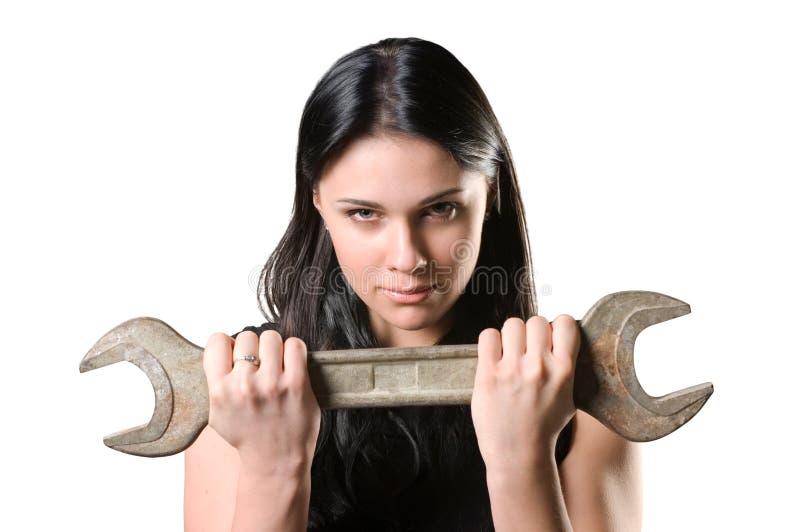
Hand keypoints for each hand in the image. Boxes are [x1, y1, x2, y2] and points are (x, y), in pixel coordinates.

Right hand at [203, 330, 320, 477]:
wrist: (275, 461)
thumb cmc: (248, 435)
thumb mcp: (218, 413)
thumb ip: (216, 381)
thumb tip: (222, 348)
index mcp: (220, 391)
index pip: (217, 341)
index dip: (227, 345)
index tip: (234, 356)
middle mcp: (244, 385)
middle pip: (246, 337)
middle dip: (252, 349)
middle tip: (258, 366)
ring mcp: (272, 383)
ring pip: (270, 337)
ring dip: (274, 348)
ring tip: (275, 366)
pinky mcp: (298, 384)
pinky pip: (295, 345)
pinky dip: (294, 351)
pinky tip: (291, 365)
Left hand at [471, 315, 579, 473]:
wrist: (519, 454)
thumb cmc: (543, 428)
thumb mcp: (568, 397)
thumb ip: (566, 368)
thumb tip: (563, 340)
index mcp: (564, 371)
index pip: (566, 323)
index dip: (557, 326)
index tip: (551, 337)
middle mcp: (539, 367)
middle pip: (536, 321)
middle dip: (531, 332)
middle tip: (526, 349)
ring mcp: (512, 370)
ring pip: (512, 324)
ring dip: (510, 335)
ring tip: (509, 353)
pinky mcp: (488, 375)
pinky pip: (488, 336)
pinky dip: (490, 342)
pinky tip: (494, 356)